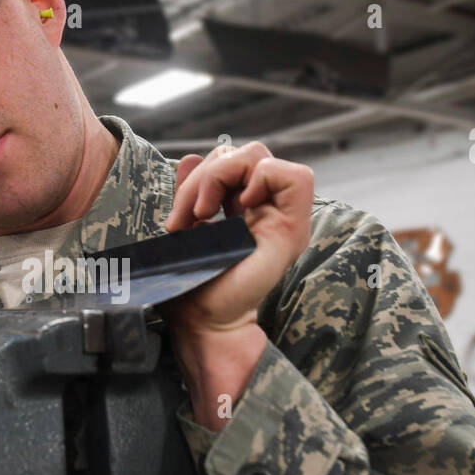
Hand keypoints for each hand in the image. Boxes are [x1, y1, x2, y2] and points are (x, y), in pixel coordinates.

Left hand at [164, 141, 313, 335]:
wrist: (203, 320)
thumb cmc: (194, 285)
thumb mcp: (184, 228)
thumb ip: (191, 192)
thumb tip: (190, 157)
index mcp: (243, 208)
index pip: (231, 160)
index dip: (202, 174)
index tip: (178, 217)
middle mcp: (266, 209)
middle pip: (245, 153)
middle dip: (207, 174)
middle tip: (186, 215)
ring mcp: (281, 218)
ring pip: (262, 157)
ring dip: (223, 175)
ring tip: (203, 212)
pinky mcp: (291, 230)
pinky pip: (296, 177)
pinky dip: (262, 178)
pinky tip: (238, 206)